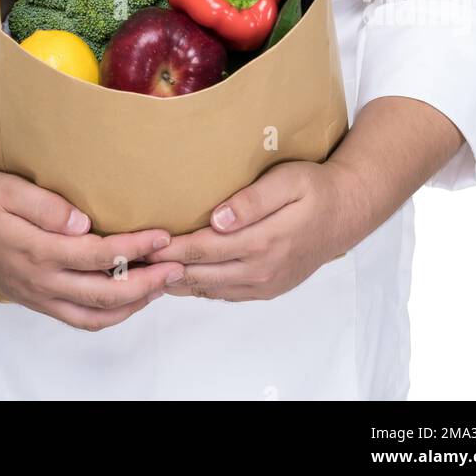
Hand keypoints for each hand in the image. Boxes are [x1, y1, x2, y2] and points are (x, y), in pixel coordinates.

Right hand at [0, 171, 185, 328]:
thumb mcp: (9, 190)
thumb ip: (46, 206)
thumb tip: (83, 223)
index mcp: (37, 251)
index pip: (97, 255)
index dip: (134, 248)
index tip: (162, 235)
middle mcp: (41, 280)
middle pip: (104, 293)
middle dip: (146, 282)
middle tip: (176, 267)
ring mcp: (40, 296)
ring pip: (95, 315)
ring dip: (132, 305)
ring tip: (161, 286)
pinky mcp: (39, 301)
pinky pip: (80, 320)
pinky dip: (109, 316)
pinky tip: (129, 300)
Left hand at [143, 160, 364, 300]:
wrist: (346, 213)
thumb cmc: (315, 189)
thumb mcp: (288, 182)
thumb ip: (253, 200)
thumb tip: (218, 218)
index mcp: (264, 242)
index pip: (203, 248)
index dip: (170, 247)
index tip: (141, 242)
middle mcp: (261, 269)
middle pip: (200, 272)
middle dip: (163, 267)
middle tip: (129, 260)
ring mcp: (264, 283)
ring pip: (209, 288)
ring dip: (177, 281)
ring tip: (143, 272)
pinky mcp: (266, 288)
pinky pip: (225, 293)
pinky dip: (199, 287)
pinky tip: (179, 278)